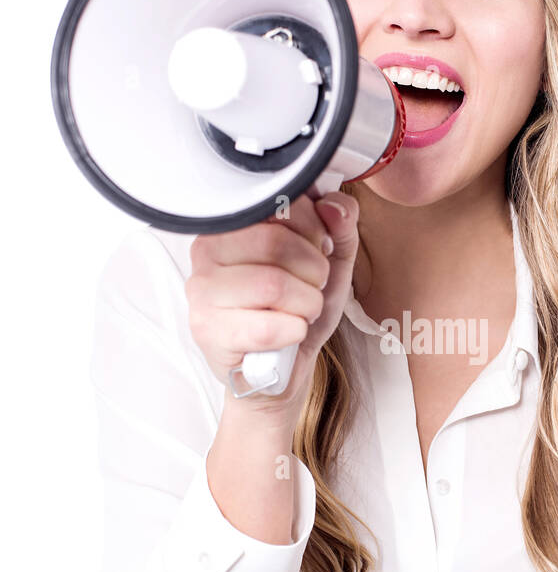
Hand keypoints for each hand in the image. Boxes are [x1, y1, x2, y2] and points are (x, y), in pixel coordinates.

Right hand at [186, 191, 360, 413]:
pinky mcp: (208, 330)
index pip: (280, 204)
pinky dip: (294, 332)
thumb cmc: (296, 308)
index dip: (315, 231)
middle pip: (275, 243)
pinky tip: (289, 333)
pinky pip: (267, 327)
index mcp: (234, 221)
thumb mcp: (330, 261)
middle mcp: (207, 249)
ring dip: (306, 304)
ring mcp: (202, 291)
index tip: (316, 251)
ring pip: (272, 285)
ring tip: (302, 312)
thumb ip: (340, 225)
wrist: (280, 367)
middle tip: (312, 287)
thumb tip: (332, 205)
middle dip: (314, 272)